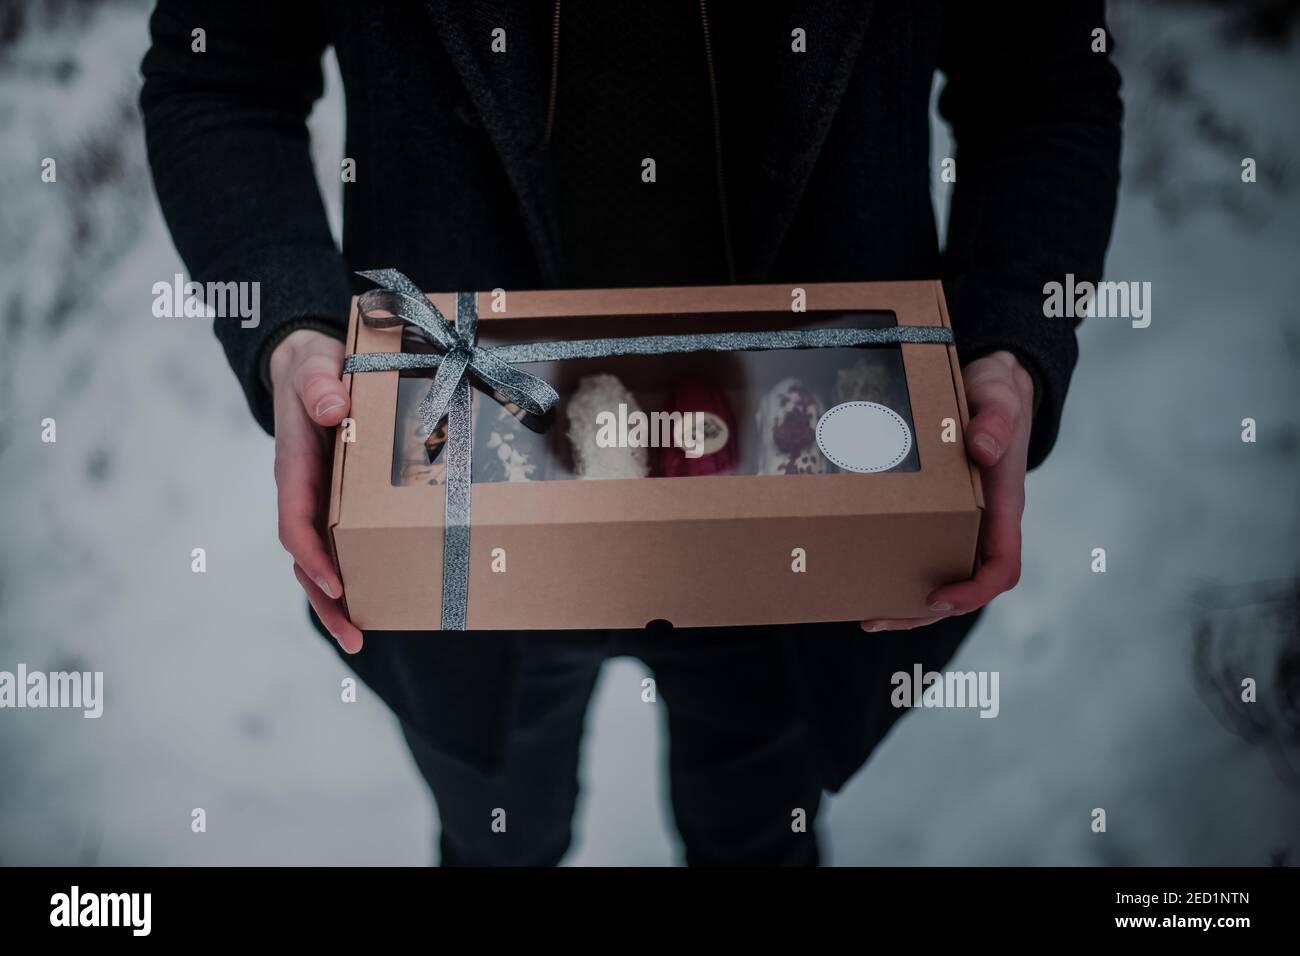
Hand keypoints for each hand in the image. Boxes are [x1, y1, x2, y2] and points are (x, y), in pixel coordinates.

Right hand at [269, 329, 362, 652]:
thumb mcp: (316, 366)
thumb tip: (333, 408)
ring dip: (339, 600)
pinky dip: (357, 572)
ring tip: (361, 637)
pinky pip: (345, 543)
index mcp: (295, 467)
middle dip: (326, 600)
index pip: (295, 521)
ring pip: (324, 559)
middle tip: (353, 638)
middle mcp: (304, 493)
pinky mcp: (341, 501)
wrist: (311, 363)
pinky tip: (382, 596)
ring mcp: (321, 501)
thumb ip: (320, 385)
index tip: (334, 583)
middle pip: (306, 558)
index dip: (312, 554)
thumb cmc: (314, 366)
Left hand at [860, 349, 1033, 631]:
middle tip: (875, 618)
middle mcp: (985, 523)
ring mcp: (963, 521)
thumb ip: (996, 420)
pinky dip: (898, 568)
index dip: (973, 591)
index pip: (1002, 567)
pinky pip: (922, 550)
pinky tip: (866, 573)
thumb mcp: (1000, 396)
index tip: (936, 597)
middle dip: (924, 612)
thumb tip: (982, 448)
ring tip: (867, 613)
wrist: (990, 380)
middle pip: (964, 587)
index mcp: (1005, 507)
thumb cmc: (998, 391)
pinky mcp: (940, 510)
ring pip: (940, 576)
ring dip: (907, 602)